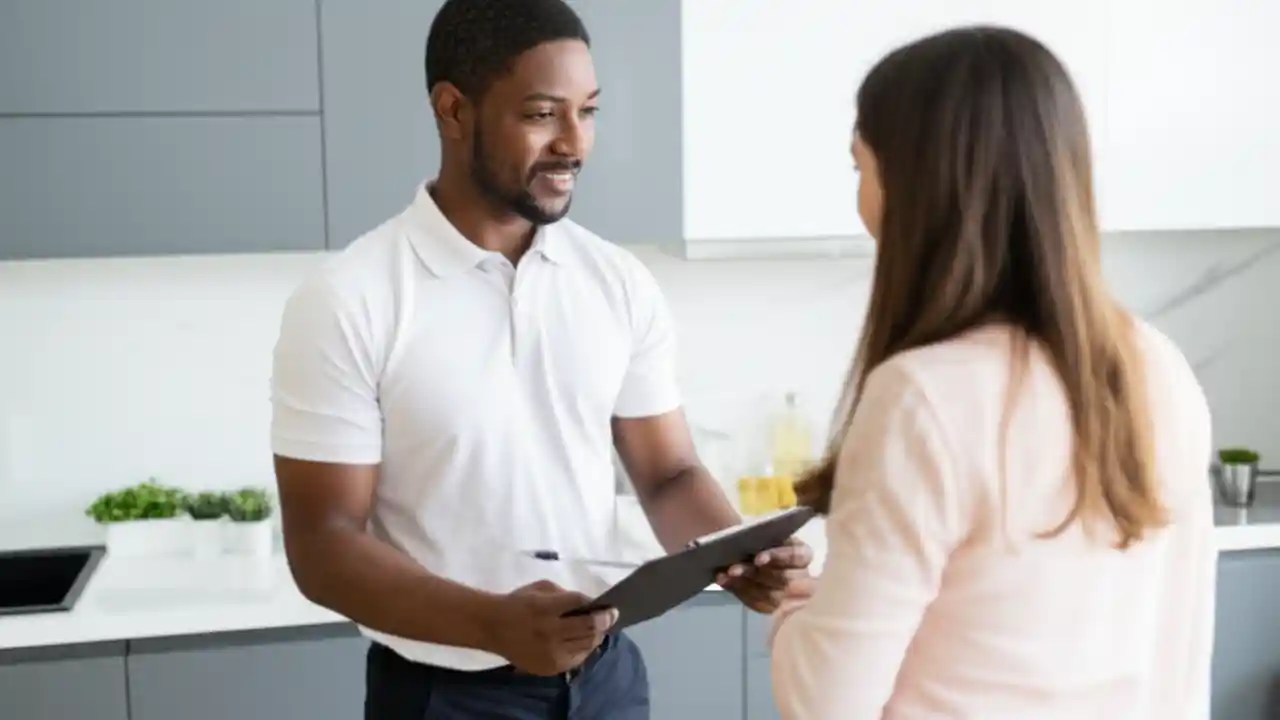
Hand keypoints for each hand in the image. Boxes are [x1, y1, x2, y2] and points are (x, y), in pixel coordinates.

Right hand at [487, 580, 617, 675]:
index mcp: (545, 608)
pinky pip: (576, 659)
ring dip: (597, 636)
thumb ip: (565, 595)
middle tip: (612, 617)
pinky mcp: (549, 667)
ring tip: (601, 629)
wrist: (492, 627)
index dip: (599, 606)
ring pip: (586, 645)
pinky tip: (586, 642)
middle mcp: (550, 632)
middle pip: (588, 628)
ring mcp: (550, 653)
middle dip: (605, 621)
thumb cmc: (518, 603)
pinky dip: (584, 649)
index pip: (580, 605)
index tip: (611, 606)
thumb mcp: (540, 588)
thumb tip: (589, 605)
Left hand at [717, 537, 816, 613]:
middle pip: (783, 579)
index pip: (796, 556)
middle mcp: (804, 579)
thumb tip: (747, 537)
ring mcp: (792, 598)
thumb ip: (761, 536)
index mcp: (804, 555)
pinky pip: (759, 604)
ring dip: (745, 584)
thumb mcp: (764, 534)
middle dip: (755, 574)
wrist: (749, 553)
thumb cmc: (760, 540)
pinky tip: (725, 582)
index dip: (778, 557)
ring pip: (771, 596)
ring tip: (726, 575)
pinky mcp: (776, 609)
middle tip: (733, 568)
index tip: (758, 559)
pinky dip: (740, 592)